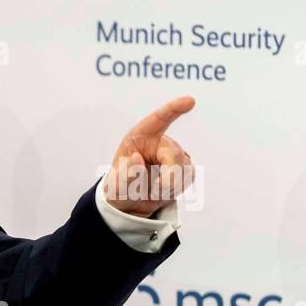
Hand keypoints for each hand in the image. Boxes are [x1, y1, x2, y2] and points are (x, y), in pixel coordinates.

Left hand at [103, 95, 195, 216]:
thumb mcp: (116, 187)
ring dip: (170, 184)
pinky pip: (188, 176)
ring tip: (153, 191)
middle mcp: (158, 143)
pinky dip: (177, 188)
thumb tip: (137, 159)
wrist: (130, 204)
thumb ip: (124, 175)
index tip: (190, 101)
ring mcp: (173, 155)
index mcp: (139, 139)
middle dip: (170, 173)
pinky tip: (163, 191)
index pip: (158, 120)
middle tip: (160, 187)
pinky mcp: (183, 168)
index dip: (173, 109)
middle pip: (174, 152)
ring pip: (184, 166)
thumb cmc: (120, 189)